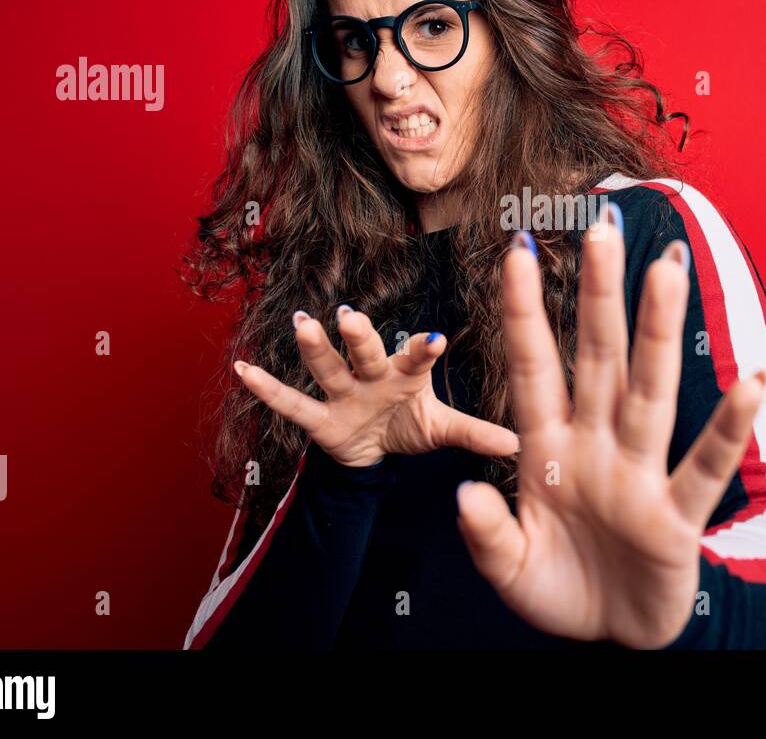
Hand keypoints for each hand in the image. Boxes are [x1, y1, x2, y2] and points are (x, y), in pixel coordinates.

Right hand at [232, 306, 519, 466]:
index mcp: (406, 375)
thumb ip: (474, 432)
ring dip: (315, 349)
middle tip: (351, 315)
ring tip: (302, 323)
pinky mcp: (320, 419)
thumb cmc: (410, 424)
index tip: (436, 338)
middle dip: (360, 336)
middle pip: (365, 352)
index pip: (416, 357)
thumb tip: (521, 443)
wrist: (374, 450)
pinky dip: (268, 389)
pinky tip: (244, 370)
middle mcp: (372, 375)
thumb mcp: (441, 429)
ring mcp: (342, 394)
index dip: (424, 349)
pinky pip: (292, 405)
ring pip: (327, 368)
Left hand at [454, 217, 765, 648]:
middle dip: (598, 296)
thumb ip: (487, 535)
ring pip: (651, 393)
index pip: (533, 370)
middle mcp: (597, 449)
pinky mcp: (676, 521)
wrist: (612, 639)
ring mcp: (639, 478)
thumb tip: (464, 496)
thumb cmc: (560, 589)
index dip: (524, 313)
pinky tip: (750, 381)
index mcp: (550, 452)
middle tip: (603, 227)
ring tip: (667, 270)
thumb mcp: (509, 569)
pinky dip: (727, 428)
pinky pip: (704, 468)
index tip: (516, 250)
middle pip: (599, 360)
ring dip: (658, 334)